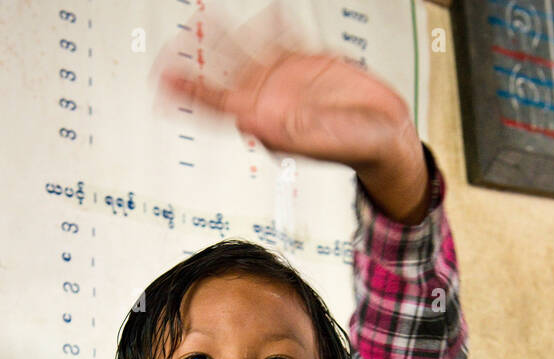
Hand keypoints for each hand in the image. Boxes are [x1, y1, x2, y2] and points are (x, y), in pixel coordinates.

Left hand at [152, 1, 428, 221]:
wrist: (386, 135)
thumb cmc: (359, 149)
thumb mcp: (329, 142)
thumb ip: (296, 132)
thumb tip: (255, 122)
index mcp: (268, 123)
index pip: (220, 108)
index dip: (192, 93)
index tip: (167, 81)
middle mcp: (270, 101)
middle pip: (225, 76)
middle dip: (197, 63)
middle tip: (169, 50)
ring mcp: (286, 81)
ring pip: (247, 52)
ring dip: (224, 35)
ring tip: (205, 14)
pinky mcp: (306, 63)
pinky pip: (282, 38)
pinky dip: (272, 22)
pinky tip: (267, 10)